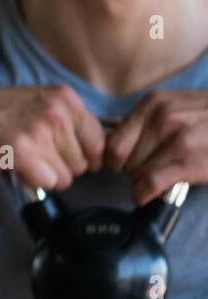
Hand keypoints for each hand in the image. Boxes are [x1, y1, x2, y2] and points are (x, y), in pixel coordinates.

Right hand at [0, 79, 104, 190]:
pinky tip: (17, 167)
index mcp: (66, 99)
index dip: (85, 156)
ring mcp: (41, 132)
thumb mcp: (39, 102)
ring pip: (66, 176)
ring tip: (24, 160)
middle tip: (36, 157)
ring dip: (46, 176)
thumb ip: (66, 121)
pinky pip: (48, 182)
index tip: (67, 159)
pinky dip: (34, 181)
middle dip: (61, 167)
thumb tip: (91, 153)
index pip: (99, 141)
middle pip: (84, 163)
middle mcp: (58, 113)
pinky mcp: (24, 152)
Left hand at [105, 90, 207, 204]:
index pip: (112, 140)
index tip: (119, 166)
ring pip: (136, 172)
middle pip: (123, 158)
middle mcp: (161, 117)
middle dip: (133, 169)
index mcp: (153, 103)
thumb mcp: (177, 107)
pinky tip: (147, 195)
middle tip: (151, 170)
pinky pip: (149, 183)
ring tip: (163, 175)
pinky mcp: (187, 160)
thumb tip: (113, 148)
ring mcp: (175, 138)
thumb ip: (146, 121)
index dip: (113, 158)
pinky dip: (143, 194)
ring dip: (144, 181)